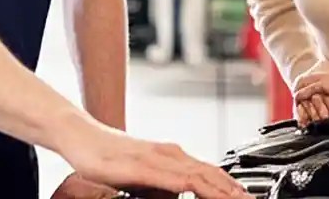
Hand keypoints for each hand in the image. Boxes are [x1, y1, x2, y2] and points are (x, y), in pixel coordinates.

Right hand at [61, 117, 250, 198]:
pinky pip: (173, 176)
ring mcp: (157, 157)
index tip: (247, 198)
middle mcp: (170, 153)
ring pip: (199, 174)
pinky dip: (193, 185)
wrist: (81, 136)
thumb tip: (179, 196)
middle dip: (235, 190)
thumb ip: (162, 183)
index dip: (231, 186)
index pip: (210, 173)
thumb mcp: (141, 174)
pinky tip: (202, 191)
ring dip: (222, 188)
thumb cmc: (108, 156)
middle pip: (211, 173)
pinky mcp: (142, 165)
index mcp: (172, 156)